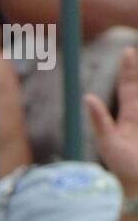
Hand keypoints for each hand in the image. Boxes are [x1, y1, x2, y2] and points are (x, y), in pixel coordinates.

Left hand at [86, 45, 137, 190]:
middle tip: (130, 53)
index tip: (127, 51)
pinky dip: (126, 111)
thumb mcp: (108, 143)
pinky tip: (135, 122)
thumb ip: (100, 121)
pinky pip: (137, 115)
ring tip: (131, 77)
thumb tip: (88, 97)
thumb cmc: (122, 170)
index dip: (128, 70)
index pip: (130, 88)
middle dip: (135, 73)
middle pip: (137, 92)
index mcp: (130, 119)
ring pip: (136, 100)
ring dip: (135, 86)